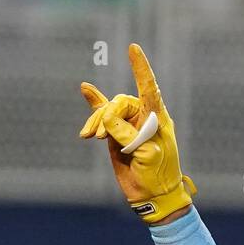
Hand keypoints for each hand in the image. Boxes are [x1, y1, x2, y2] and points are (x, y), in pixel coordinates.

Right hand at [79, 42, 195, 222]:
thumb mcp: (147, 153)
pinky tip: (86, 89)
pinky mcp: (116, 134)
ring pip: (108, 112)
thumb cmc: (158, 174)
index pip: (149, 88)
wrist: (152, 196)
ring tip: (90, 136)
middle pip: (120, 102)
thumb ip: (128, 133)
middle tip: (100, 136)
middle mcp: (143, 117)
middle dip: (106, 115)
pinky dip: (94, 104)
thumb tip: (108, 119)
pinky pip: (103, 114)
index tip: (133, 48)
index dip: (140, 68)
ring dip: (96, 120)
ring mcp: (128, 125)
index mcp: (156, 118)